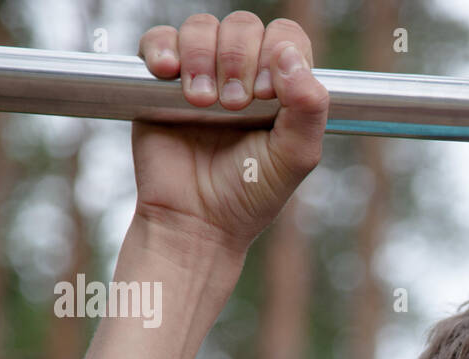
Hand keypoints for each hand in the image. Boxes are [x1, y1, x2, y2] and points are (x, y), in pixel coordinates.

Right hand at [133, 11, 328, 252]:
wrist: (197, 222)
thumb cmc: (250, 192)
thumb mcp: (295, 156)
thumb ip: (309, 108)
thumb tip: (289, 55)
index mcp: (280, 87)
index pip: (285, 38)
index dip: (277, 54)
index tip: (265, 95)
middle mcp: (242, 74)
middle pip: (243, 26)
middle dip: (239, 59)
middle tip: (233, 106)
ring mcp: (200, 73)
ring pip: (202, 27)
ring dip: (202, 57)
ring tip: (202, 102)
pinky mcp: (159, 82)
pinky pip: (159, 40)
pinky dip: (163, 49)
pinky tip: (169, 74)